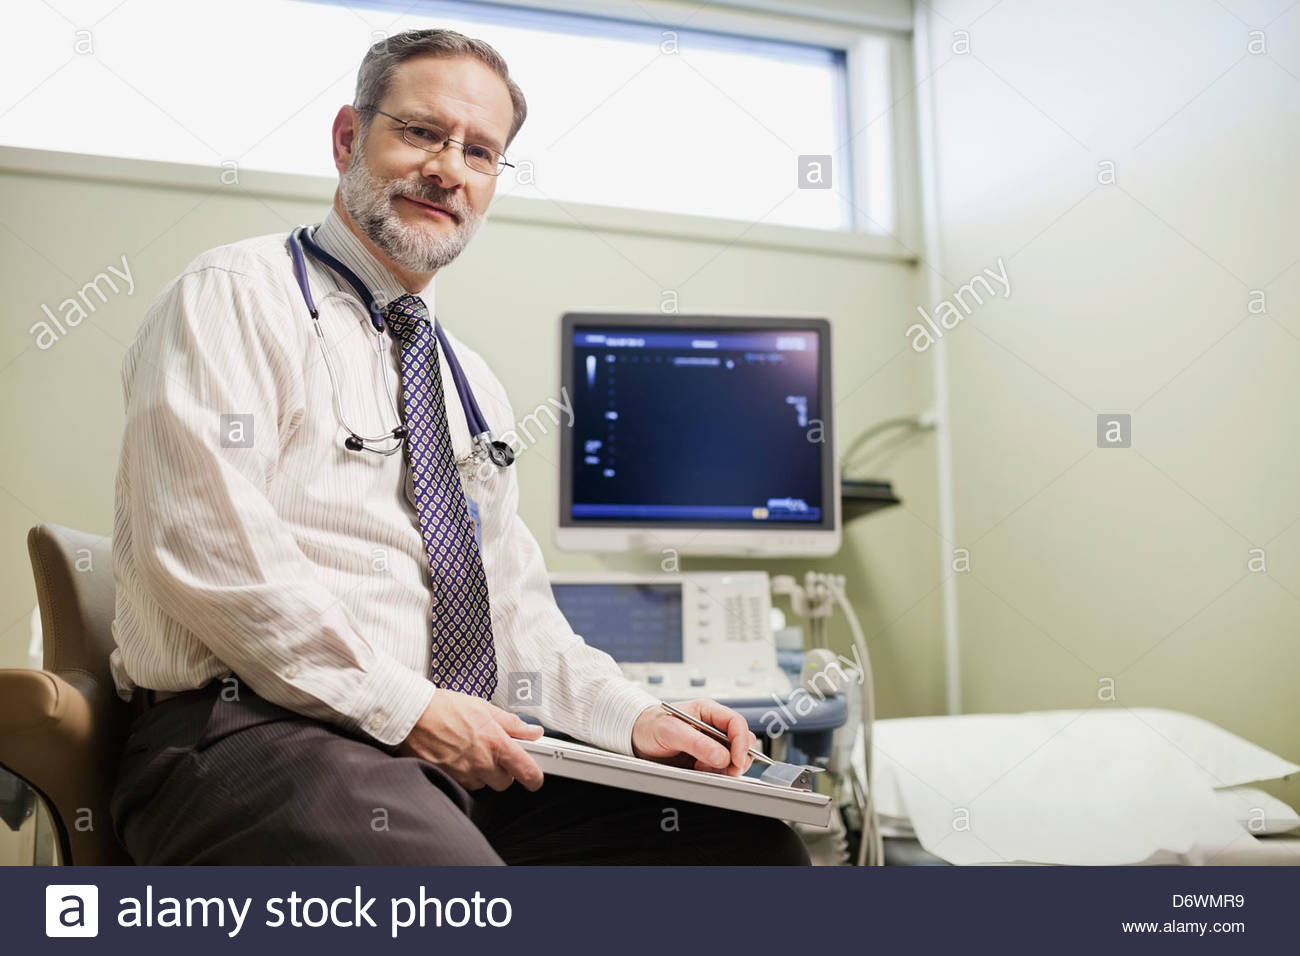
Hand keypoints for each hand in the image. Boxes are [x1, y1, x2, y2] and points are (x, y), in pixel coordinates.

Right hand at [395, 689, 543, 791]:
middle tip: (495, 755)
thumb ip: (512, 724)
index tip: (534, 776)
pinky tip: (458, 757)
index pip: (527, 771)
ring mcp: (465, 774)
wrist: (413, 716)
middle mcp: (482, 762)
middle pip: (505, 782)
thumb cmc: (446, 708)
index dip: (534, 777)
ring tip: (472, 751)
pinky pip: (465, 784)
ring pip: (484, 784)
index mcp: (496, 743)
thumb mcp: (486, 708)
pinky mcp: (449, 779)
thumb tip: (532, 731)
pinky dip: (466, 775)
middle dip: (504, 772)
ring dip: (483, 773)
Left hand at [630, 699, 757, 776]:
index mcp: (708, 711)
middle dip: (737, 758)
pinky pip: (721, 769)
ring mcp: (711, 744)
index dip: (741, 742)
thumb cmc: (650, 726)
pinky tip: (699, 770)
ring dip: (725, 768)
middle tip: (726, 771)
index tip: (736, 760)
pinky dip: (716, 774)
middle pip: (741, 742)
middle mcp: (713, 727)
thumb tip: (722, 757)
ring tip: (703, 768)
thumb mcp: (671, 731)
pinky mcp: (706, 759)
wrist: (636, 739)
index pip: (737, 723)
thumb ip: (697, 743)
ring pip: (734, 758)